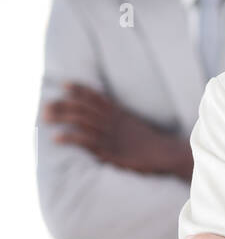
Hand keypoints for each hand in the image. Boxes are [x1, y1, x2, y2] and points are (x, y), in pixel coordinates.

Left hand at [42, 82, 192, 177]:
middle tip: (46, 106)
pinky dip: (70, 138)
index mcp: (118, 113)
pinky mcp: (109, 151)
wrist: (165, 153)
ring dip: (62, 117)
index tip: (64, 85)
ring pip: (81, 121)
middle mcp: (112, 121)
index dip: (79, 89)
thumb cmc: (150, 142)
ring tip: (45, 117)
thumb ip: (119, 118)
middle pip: (83, 107)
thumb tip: (107, 114)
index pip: (95, 96)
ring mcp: (110, 135)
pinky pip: (86, 142)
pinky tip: (57, 138)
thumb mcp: (134, 124)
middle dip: (62, 105)